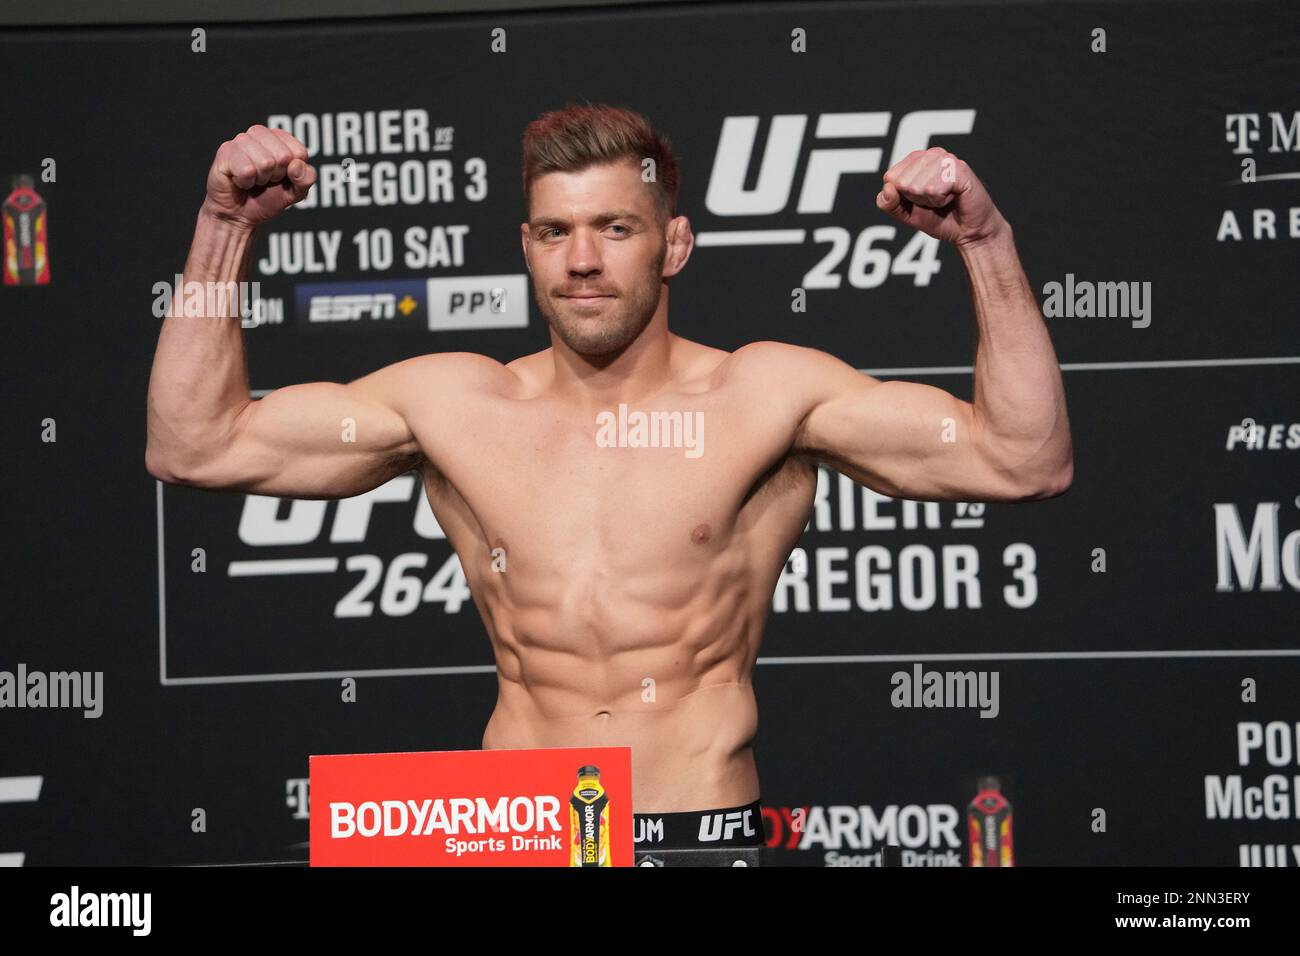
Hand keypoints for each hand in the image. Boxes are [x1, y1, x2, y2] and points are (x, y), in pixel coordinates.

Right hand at [202, 124, 315, 228]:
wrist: (240, 215)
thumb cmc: (267, 198)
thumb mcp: (296, 192)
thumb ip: (306, 179)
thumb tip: (296, 165)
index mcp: (280, 138)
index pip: (299, 152)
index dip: (293, 172)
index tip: (281, 177)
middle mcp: (259, 133)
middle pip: (283, 156)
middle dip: (276, 176)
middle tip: (265, 180)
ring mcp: (241, 140)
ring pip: (265, 162)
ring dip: (260, 179)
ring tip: (252, 179)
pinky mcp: (225, 151)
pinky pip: (247, 170)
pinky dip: (246, 182)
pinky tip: (240, 180)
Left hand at [876, 147, 1006, 246]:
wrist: (968, 231)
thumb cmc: (939, 218)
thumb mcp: (906, 214)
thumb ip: (888, 204)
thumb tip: (887, 188)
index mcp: (915, 160)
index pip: (890, 178)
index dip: (903, 197)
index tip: (920, 200)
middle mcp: (930, 154)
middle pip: (903, 183)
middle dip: (917, 199)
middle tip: (935, 201)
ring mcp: (945, 158)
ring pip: (918, 186)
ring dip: (930, 200)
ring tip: (945, 199)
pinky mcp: (959, 167)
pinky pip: (934, 189)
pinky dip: (942, 200)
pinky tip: (953, 196)